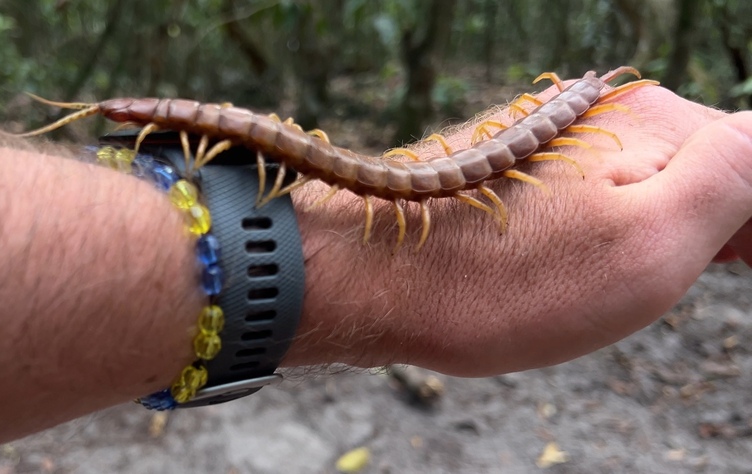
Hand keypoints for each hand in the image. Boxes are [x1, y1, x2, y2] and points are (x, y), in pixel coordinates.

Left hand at [287, 84, 751, 375]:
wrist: (361, 282)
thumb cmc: (502, 281)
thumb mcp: (652, 240)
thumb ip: (739, 172)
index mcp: (648, 119)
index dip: (741, 233)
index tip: (707, 272)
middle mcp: (595, 113)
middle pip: (692, 175)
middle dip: (684, 240)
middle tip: (615, 286)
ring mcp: (544, 140)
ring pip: (633, 197)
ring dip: (630, 249)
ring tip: (573, 285)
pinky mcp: (506, 171)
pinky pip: (579, 208)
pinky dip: (582, 247)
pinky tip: (543, 276)